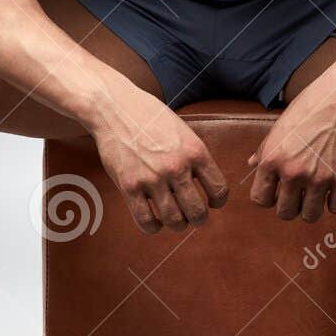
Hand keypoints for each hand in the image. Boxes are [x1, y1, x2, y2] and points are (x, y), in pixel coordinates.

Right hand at [92, 88, 228, 233]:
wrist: (115, 108)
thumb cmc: (150, 117)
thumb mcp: (183, 131)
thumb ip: (194, 157)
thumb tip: (203, 184)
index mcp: (195, 152)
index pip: (219, 189)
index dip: (218, 202)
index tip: (212, 203)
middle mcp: (176, 167)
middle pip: (198, 212)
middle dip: (199, 219)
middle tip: (194, 217)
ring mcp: (152, 178)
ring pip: (174, 220)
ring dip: (177, 225)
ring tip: (175, 220)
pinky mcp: (129, 186)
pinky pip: (145, 220)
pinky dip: (153, 227)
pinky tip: (154, 222)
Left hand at [248, 85, 335, 221]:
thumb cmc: (309, 108)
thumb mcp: (279, 127)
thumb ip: (264, 151)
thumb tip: (251, 164)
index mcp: (272, 160)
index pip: (260, 199)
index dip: (269, 199)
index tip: (278, 193)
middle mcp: (292, 172)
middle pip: (285, 213)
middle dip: (291, 207)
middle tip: (299, 195)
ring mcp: (319, 178)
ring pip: (310, 216)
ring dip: (313, 208)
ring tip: (317, 195)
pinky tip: (335, 191)